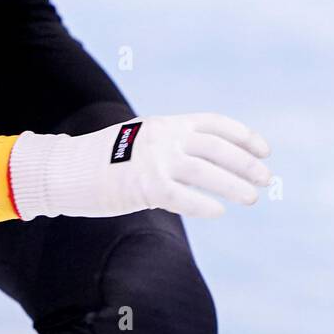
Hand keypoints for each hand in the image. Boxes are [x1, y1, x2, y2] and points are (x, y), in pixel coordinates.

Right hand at [10, 112, 272, 219]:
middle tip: (266, 179)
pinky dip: (205, 205)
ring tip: (251, 197)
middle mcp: (165, 137)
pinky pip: (184, 197)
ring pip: (207, 172)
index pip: (215, 124)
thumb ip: (173, 143)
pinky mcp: (144, 186)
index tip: (265, 151)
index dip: (244, 136)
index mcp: (168, 123)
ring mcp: (155, 160)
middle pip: (218, 148)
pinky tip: (219, 211)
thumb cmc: (107, 159)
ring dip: (234, 185)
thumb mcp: (144, 138)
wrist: (66, 169)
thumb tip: (207, 159)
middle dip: (246, 164)